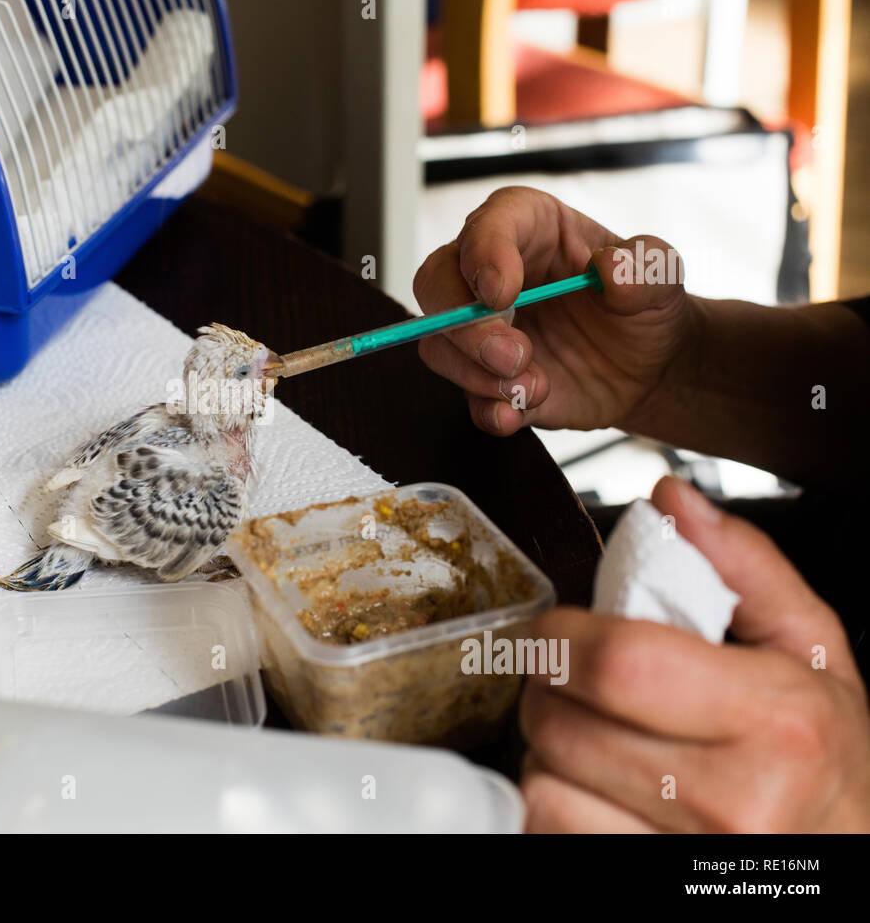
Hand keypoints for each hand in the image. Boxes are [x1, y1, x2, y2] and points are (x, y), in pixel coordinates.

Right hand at [412, 186, 696, 434]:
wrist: (648, 366)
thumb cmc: (644, 305)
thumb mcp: (661, 274)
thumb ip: (644, 264)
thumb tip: (611, 267)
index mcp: (528, 229)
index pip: (487, 225)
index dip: (483, 254)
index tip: (502, 291)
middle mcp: (489, 275)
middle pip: (437, 283)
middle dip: (466, 325)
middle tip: (512, 355)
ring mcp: (481, 331)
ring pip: (439, 344)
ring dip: (477, 373)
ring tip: (536, 387)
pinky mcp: (486, 379)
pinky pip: (465, 396)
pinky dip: (486, 409)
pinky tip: (517, 413)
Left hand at [518, 475, 869, 831]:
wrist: (846, 860)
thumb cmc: (824, 760)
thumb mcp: (812, 652)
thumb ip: (745, 568)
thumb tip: (672, 499)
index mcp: (777, 723)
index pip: (617, 663)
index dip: (564, 635)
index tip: (561, 629)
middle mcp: (734, 802)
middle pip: (562, 720)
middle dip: (548, 687)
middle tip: (576, 682)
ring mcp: (685, 859)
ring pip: (544, 780)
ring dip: (549, 750)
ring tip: (596, 740)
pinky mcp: (640, 886)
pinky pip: (547, 829)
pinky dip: (554, 802)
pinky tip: (598, 789)